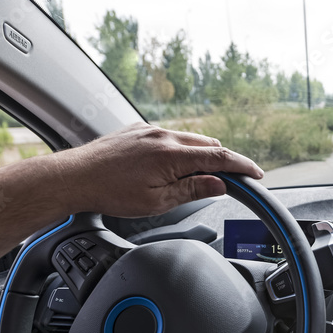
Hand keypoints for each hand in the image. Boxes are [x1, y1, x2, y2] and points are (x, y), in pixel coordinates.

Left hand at [54, 123, 263, 217]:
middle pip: (208, 145)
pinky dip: (180, 150)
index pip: (220, 158)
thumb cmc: (111, 193)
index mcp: (172, 155)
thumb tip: (219, 184)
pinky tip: (170, 167)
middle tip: (226, 182)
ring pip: (190, 139)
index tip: (256, 174)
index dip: (242, 166)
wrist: (76, 177)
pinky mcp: (139, 130)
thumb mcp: (157, 202)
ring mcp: (151, 130)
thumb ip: (192, 190)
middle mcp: (164, 136)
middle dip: (222, 162)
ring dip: (199, 156)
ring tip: (192, 179)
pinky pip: (170, 136)